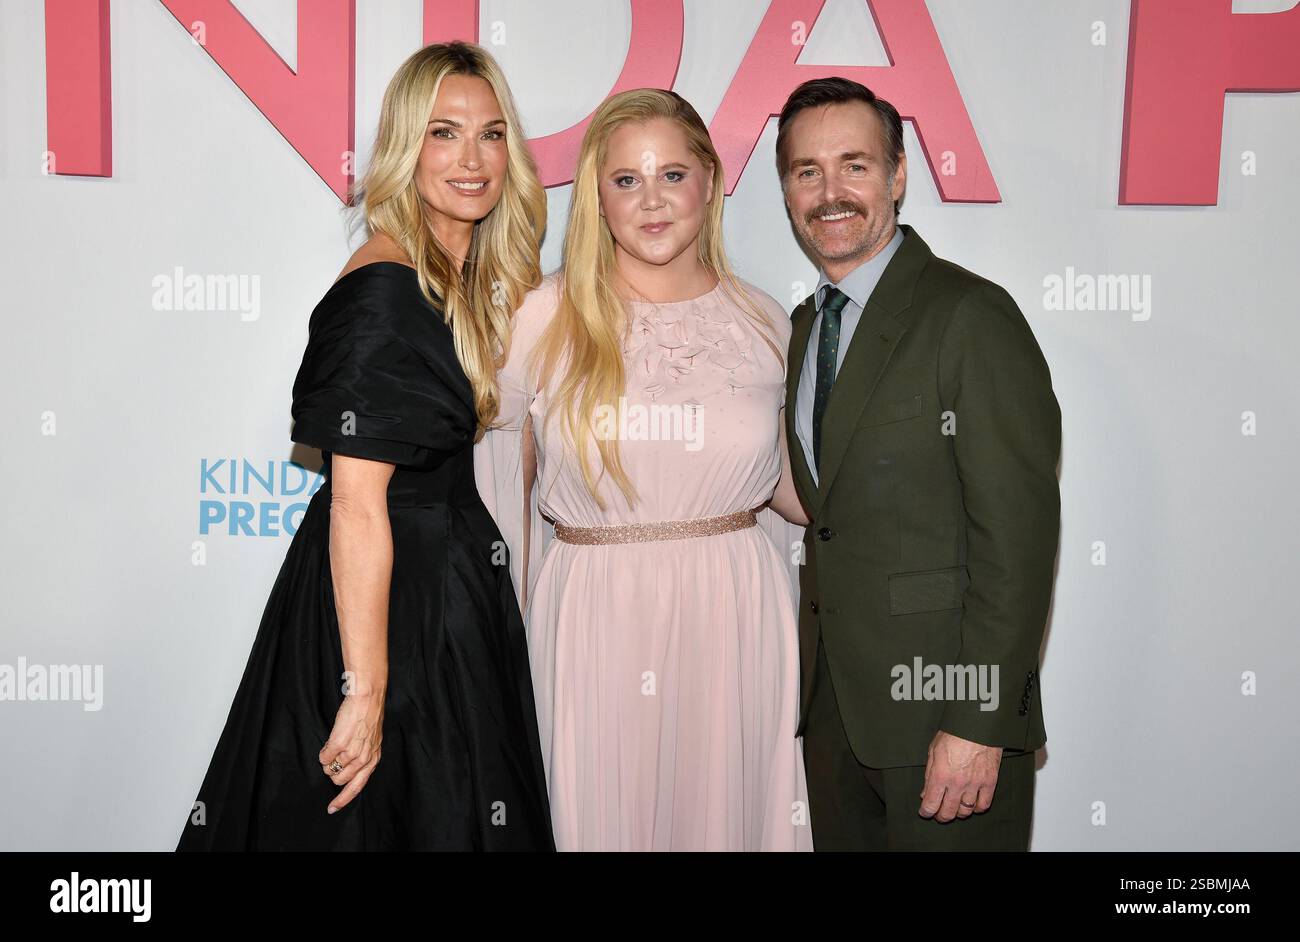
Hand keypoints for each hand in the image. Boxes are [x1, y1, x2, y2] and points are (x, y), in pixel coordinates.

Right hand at [319, 688, 384, 814]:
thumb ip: (362, 755)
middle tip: (334, 758)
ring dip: (327, 763)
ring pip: (330, 770)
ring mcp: (351, 752)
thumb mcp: (371, 740)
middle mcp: (364, 759)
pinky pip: (324, 758)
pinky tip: (328, 745)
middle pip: (340, 780)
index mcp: (373, 759)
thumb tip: (346, 767)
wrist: (367, 698)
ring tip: (332, 749)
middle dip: (333, 773)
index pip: (357, 787)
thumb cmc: (368, 716)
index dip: (343, 799)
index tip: (332, 808)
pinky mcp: (339, 744)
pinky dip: (323, 754)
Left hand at [919, 730, 1001, 821]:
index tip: (925, 812)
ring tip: (955, 808)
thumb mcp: (933, 751)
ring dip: (958, 812)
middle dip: (941, 816)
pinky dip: (977, 808)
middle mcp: (957, 783)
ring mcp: (974, 784)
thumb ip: (929, 775)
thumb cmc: (954, 733)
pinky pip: (984, 804)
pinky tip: (972, 804)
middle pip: (948, 813)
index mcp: (940, 775)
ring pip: (965, 811)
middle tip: (939, 814)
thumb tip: (925, 793)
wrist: (977, 725)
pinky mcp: (989, 782)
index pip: (930, 804)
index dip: (926, 812)